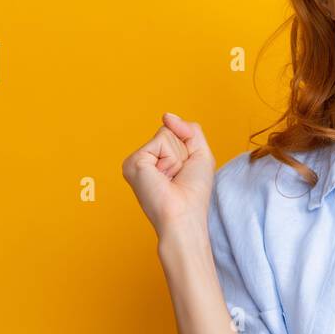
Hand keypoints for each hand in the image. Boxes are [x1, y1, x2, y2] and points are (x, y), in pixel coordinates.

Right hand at [121, 113, 215, 239]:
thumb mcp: (200, 155)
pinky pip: (161, 139)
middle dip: (183, 152)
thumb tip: (166, 116)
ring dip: (178, 156)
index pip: (175, 133)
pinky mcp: (134, 161)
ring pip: (166, 133)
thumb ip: (189, 129)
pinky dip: (171, 157)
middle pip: (170, 131)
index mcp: (156, 159)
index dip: (188, 150)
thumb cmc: (193, 194)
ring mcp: (136, 160)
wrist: (184, 217)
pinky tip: (163, 176)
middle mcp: (143, 159)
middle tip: (178, 176)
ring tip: (171, 178)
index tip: (184, 174)